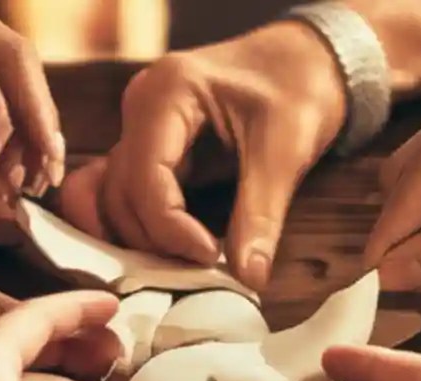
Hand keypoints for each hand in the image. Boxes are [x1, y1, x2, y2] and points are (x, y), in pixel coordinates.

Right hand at [59, 21, 345, 290]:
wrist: (307, 62)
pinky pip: (126, 195)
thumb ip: (261, 214)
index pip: (144, 176)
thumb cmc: (299, 89)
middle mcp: (140, 108)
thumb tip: (248, 277)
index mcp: (168, 92)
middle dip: (154, 239)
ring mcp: (139, 129)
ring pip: (113, 198)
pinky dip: (141, 227)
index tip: (210, 257)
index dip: (169, 228)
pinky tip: (172, 252)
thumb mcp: (287, 150)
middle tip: (201, 270)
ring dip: (142, 239)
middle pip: (120, 192)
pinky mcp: (150, 151)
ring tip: (189, 264)